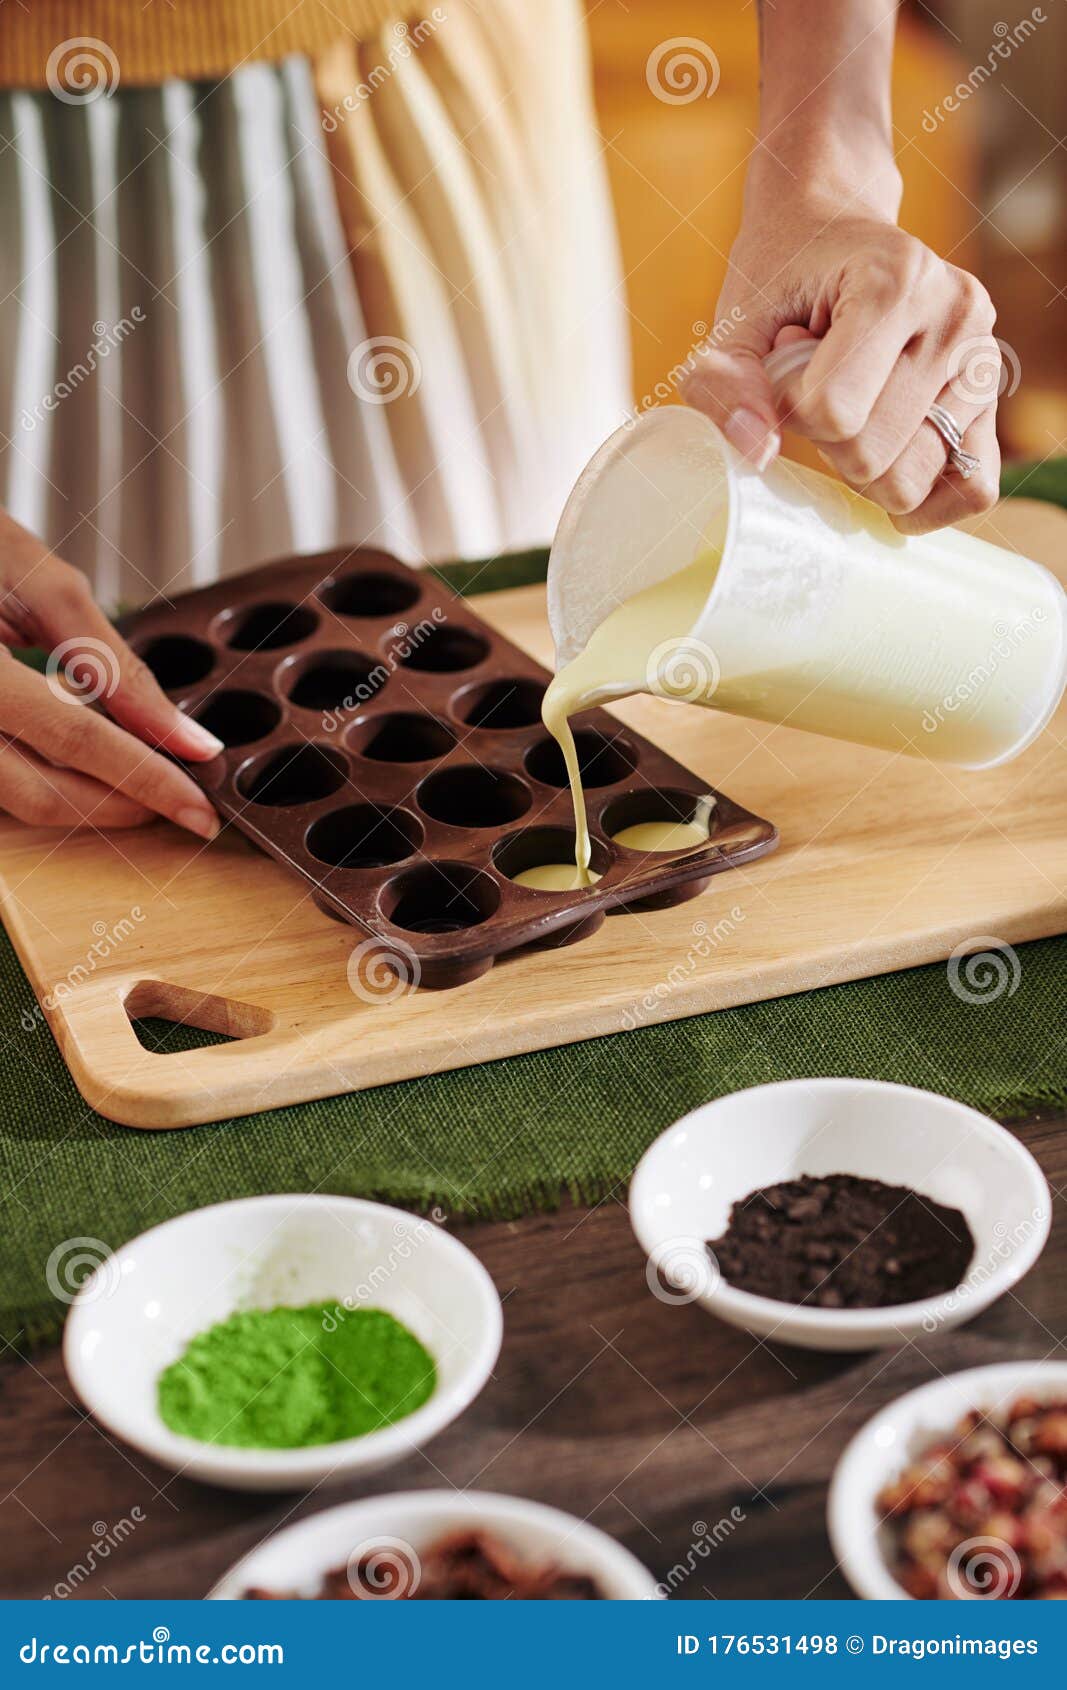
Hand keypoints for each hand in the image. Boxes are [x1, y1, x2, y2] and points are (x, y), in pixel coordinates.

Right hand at [0, 511, 222, 835]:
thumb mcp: (40, 583)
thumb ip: (112, 664)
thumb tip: (183, 736)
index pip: (72, 738)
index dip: (146, 779)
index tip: (200, 808)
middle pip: (40, 794)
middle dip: (121, 805)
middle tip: (179, 800)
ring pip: (18, 801)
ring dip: (88, 797)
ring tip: (137, 765)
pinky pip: (1, 785)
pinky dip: (48, 776)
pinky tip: (76, 749)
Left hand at [684, 200, 1000, 535]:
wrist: (832, 227)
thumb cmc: (780, 276)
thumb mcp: (735, 319)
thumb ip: (724, 384)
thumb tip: (757, 454)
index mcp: (896, 281)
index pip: (834, 413)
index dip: (790, 411)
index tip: (785, 367)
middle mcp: (955, 314)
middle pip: (873, 457)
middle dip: (826, 443)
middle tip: (821, 385)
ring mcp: (982, 355)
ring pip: (914, 481)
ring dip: (864, 466)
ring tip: (856, 401)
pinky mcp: (991, 393)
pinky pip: (973, 487)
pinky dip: (927, 502)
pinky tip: (887, 474)